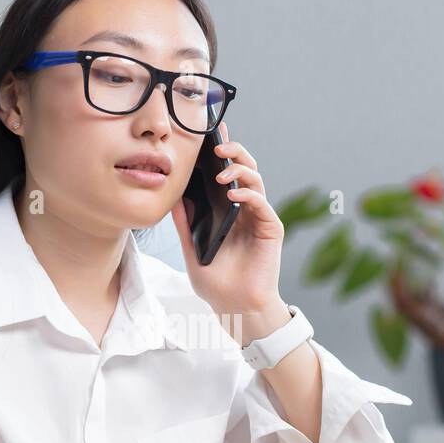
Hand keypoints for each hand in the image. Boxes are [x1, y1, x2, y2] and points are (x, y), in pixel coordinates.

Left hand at [169, 120, 284, 318]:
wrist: (236, 308)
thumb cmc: (217, 283)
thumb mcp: (192, 251)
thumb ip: (185, 225)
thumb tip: (173, 198)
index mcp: (228, 210)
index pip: (226, 173)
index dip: (221, 152)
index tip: (208, 133)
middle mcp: (245, 209)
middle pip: (244, 168)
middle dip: (233, 150)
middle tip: (216, 145)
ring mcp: (259, 217)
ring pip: (255, 180)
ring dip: (239, 170)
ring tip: (221, 173)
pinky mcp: (270, 228)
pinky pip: (262, 203)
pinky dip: (248, 195)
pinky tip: (233, 195)